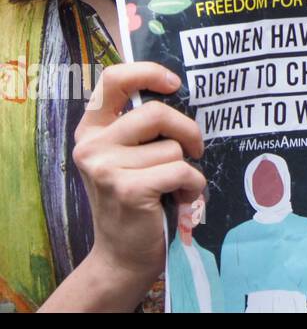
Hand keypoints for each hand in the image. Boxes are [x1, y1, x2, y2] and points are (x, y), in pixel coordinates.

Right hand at [72, 62, 205, 298]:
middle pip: (156, 112)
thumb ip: (142, 128)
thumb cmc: (139, 198)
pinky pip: (182, 170)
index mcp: (91, 131)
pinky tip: (180, 199)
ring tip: (174, 187)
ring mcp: (105, 168)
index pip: (113, 79)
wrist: (124, 255)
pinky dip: (192, 185)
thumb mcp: (130, 157)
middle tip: (193, 151)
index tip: (174, 84)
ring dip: (187, 168)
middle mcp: (91, 146)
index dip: (147, 73)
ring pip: (173, 146)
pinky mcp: (128, 189)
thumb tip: (180, 90)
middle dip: (186, 131)